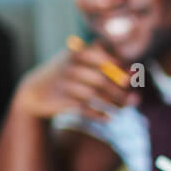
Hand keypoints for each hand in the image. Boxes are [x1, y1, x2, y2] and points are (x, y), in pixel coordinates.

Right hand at [16, 43, 135, 122]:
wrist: (35, 92)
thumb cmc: (69, 78)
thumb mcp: (84, 66)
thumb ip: (109, 68)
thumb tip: (135, 75)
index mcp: (79, 51)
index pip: (107, 57)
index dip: (122, 69)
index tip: (131, 79)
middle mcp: (71, 65)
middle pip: (103, 79)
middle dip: (120, 92)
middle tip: (132, 100)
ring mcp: (64, 82)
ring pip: (95, 95)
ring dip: (113, 104)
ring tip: (122, 110)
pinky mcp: (60, 99)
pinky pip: (85, 108)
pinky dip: (99, 115)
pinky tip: (109, 118)